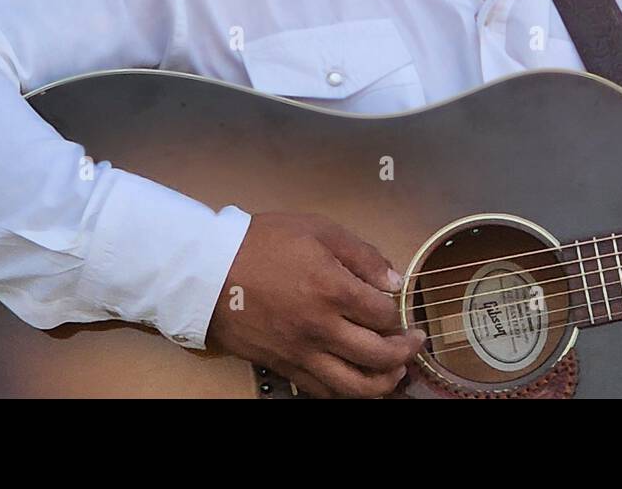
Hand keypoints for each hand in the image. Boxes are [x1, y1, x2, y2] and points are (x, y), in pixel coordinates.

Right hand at [206, 211, 425, 396]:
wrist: (207, 272)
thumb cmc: (261, 243)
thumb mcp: (317, 230)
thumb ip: (361, 255)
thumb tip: (393, 281)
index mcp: (332, 289)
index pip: (384, 314)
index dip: (398, 311)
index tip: (398, 303)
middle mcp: (321, 328)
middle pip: (379, 356)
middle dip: (405, 351)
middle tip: (414, 341)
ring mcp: (301, 352)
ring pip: (355, 386)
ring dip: (384, 382)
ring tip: (396, 371)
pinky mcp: (284, 366)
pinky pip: (323, 391)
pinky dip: (348, 392)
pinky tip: (358, 380)